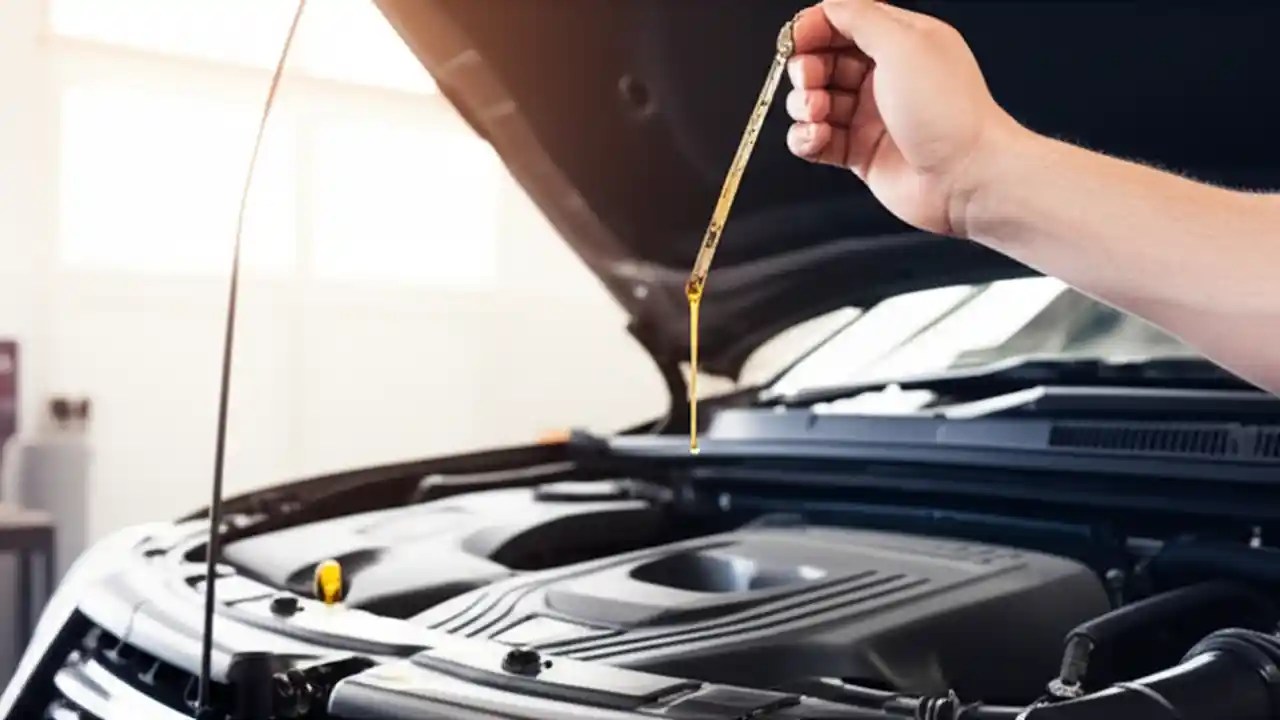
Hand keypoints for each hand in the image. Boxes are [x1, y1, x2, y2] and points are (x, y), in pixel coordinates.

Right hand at [786, 0, 1020, 235]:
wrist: (965, 177)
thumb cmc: (947, 112)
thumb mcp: (903, 44)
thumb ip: (859, 17)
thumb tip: (827, 7)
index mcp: (900, 43)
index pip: (843, 23)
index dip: (813, 28)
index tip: (795, 40)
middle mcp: (884, 77)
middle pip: (823, 61)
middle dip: (806, 69)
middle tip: (810, 81)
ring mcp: (870, 116)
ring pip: (815, 101)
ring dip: (804, 105)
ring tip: (816, 114)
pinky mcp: (860, 153)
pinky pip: (817, 140)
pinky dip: (806, 138)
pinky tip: (815, 138)